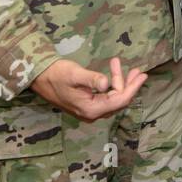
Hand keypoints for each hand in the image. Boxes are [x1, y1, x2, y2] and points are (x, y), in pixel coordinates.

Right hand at [31, 57, 146, 121]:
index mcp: (91, 109)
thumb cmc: (57, 74)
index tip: (142, 75)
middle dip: (129, 85)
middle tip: (138, 70)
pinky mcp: (86, 104)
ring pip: (112, 98)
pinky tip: (113, 73)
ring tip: (126, 68)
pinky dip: (112, 85)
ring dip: (120, 83)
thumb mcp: (75, 75)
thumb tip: (107, 83)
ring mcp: (89, 110)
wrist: (39, 77)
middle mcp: (92, 113)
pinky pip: (105, 97)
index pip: (119, 101)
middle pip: (118, 101)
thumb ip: (92, 79)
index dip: (132, 88)